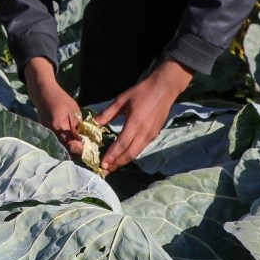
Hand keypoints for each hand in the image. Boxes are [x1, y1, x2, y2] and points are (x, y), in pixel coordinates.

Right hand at [24, 58, 83, 157]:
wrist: (42, 92)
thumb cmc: (60, 99)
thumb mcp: (74, 111)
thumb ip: (78, 126)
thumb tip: (84, 139)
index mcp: (58, 127)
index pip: (71, 145)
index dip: (80, 149)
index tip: (89, 149)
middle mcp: (50, 133)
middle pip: (64, 149)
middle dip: (75, 150)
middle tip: (85, 148)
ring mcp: (45, 133)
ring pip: (59, 145)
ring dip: (69, 146)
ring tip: (79, 144)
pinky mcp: (44, 131)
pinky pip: (55, 140)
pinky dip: (63, 141)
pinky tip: (70, 138)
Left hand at [93, 59, 193, 173]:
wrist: (164, 89)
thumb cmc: (141, 92)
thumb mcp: (122, 99)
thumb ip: (108, 113)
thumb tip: (95, 123)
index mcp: (134, 123)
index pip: (121, 144)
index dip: (111, 155)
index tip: (102, 164)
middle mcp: (144, 133)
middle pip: (130, 154)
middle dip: (117, 164)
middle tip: (105, 170)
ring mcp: (151, 135)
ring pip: (136, 153)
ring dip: (124, 161)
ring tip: (113, 166)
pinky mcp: (154, 134)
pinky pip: (141, 148)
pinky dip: (131, 154)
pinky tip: (124, 155)